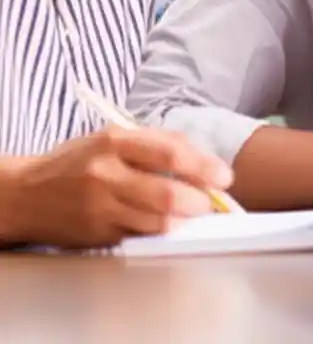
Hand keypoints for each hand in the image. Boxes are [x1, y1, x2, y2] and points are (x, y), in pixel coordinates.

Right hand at [0, 128, 232, 248]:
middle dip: (201, 201)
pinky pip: (143, 235)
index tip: (225, 177)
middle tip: (211, 202)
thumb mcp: (115, 139)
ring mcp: (101, 207)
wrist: (26, 194)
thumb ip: (160, 145)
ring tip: (191, 212)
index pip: (172, 155)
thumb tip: (207, 164)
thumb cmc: (80, 162)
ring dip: (185, 219)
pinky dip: (161, 229)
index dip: (205, 167)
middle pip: (170, 194)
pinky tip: (164, 221)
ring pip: (160, 221)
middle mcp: (106, 174)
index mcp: (115, 142)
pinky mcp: (99, 233)